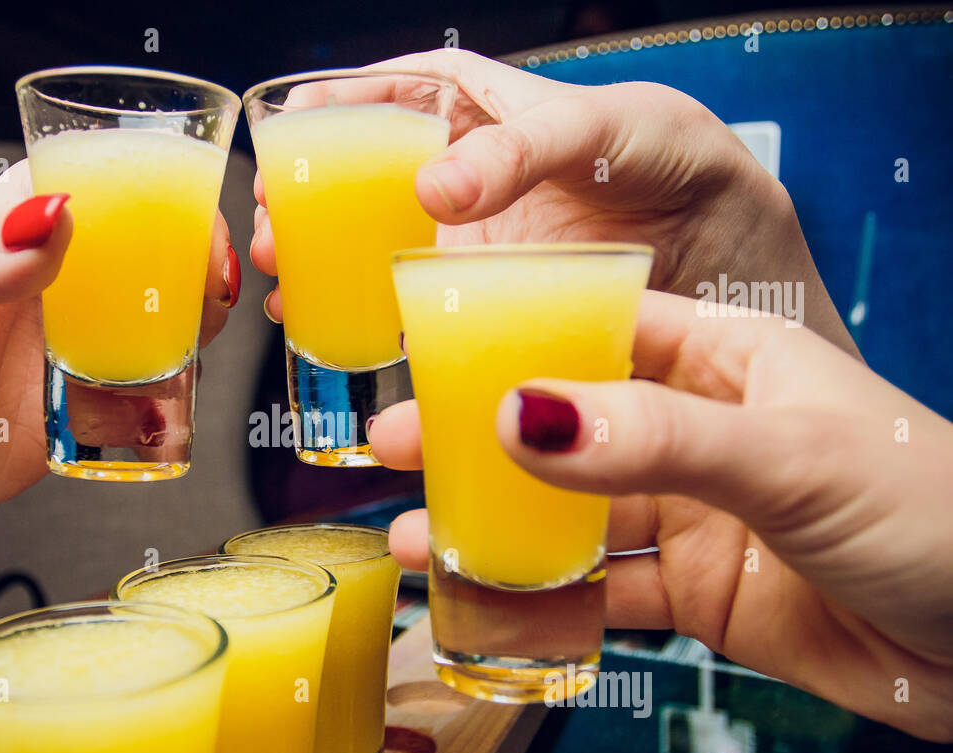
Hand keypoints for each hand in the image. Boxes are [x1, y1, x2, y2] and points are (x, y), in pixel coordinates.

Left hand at [0, 159, 238, 509]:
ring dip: (198, 327)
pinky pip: (167, 385)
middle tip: (207, 291)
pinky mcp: (114, 394)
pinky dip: (177, 394)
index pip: (106, 175)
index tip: (188, 218)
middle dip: (200, 258)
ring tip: (178, 355)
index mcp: (25, 223)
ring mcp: (100, 333)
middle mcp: (74, 272)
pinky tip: (154, 411)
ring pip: (178, 312)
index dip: (159, 183)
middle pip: (161, 241)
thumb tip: (52, 216)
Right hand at [251, 48, 857, 357]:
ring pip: (395, 271)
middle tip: (269, 229)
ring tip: (285, 295)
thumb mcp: (627, 137)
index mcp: (522, 132)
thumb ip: (534, 149)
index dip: (355, 101)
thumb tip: (431, 190)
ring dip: (337, 282)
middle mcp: (499, 205)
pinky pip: (435, 343)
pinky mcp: (512, 338)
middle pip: (387, 193)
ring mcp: (501, 275)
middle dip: (320, 207)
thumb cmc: (712, 187)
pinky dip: (389, 358)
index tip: (294, 120)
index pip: (422, 97)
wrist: (770, 303)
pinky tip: (352, 369)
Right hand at [371, 292, 952, 741]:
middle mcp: (702, 433)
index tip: (432, 344)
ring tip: (415, 535)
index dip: (517, 331)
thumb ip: (652, 439)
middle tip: (394, 445)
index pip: (603, 324)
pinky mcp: (703, 594)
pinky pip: (607, 594)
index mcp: (728, 361)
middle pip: (569, 426)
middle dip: (479, 437)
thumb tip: (518, 414)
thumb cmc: (934, 511)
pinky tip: (488, 602)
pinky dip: (546, 603)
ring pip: (575, 517)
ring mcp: (700, 515)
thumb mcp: (784, 455)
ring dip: (496, 527)